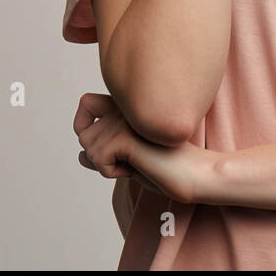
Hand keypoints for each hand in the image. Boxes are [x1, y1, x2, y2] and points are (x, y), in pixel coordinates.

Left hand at [73, 92, 218, 204]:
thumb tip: (80, 155)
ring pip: (87, 149)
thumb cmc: (167, 167)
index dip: (83, 123)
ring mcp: (125, 119)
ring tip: (135, 164)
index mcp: (129, 105)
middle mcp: (126, 106)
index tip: (106, 145)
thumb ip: (106, 150)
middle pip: (83, 134)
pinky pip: (97, 160)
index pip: (85, 102)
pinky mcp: (125, 136)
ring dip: (106, 167)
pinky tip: (134, 169)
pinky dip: (111, 173)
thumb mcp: (131, 157)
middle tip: (128, 161)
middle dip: (99, 157)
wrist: (195, 173)